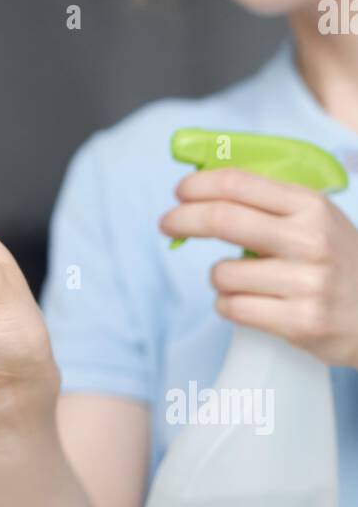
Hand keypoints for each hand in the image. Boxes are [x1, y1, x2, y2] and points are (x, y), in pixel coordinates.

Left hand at [159, 166, 357, 367]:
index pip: (238, 183)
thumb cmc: (339, 262)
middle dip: (183, 219)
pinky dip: (229, 305)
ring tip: (241, 280)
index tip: (180, 192)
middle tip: (168, 224)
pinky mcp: (300, 323)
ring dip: (218, 276)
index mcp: (311, 207)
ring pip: (222, 273)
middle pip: (221, 220)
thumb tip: (204, 190)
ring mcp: (306, 284)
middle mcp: (310, 241)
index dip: (198, 185)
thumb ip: (270, 204)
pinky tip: (248, 303)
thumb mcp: (318, 220)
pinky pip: (232, 308)